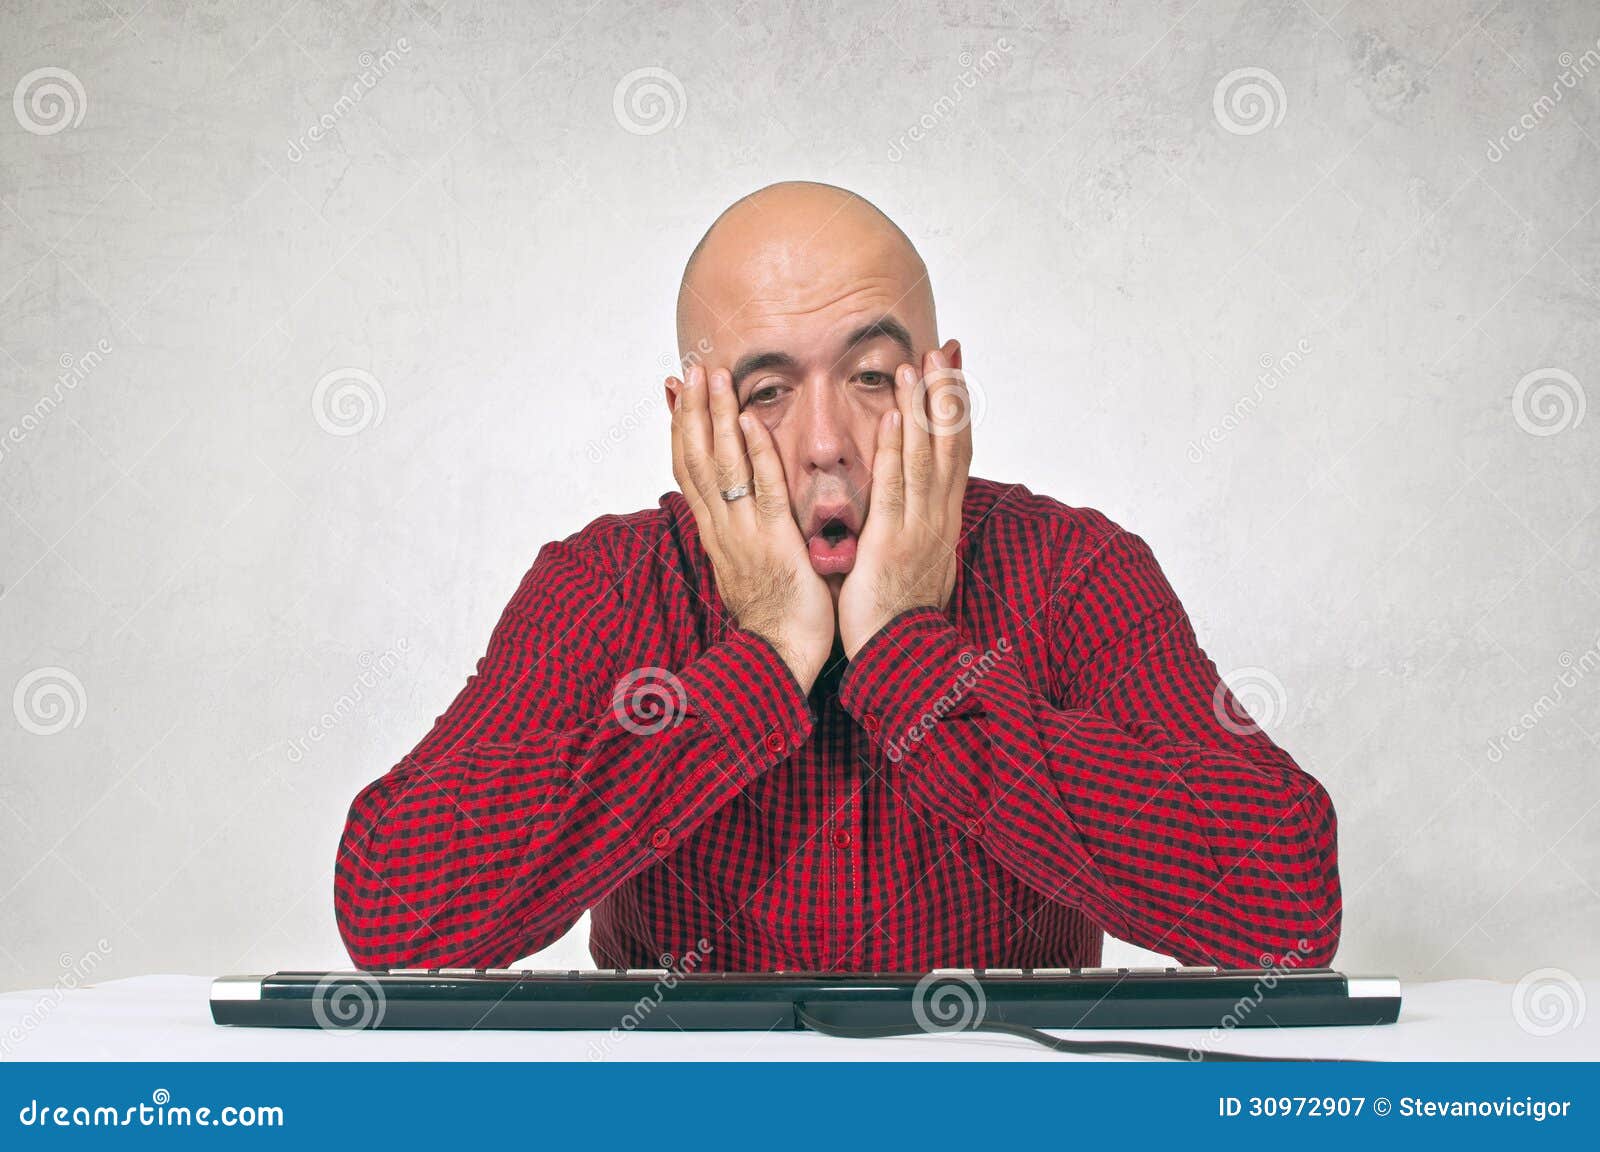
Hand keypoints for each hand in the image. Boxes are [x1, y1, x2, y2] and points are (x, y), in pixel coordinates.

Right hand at [669, 363, 834, 693]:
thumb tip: (736, 506)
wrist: (778, 657)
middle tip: (690, 368)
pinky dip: (755, 454)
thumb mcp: (747, 564)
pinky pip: (762, 490)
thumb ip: (742, 529)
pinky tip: (750, 423)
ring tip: (714, 377)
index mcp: (715, 532)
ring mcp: (744, 533)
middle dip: (692, 411)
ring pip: (722, 466)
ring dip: (716, 418)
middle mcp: (721, 527)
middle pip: (696, 459)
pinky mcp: (773, 542)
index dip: (679, 428)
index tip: (674, 391)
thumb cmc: (772, 614)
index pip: (688, 469)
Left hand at [838, 340, 970, 659]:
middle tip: (944, 350)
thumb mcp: (916, 559)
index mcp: (943, 519)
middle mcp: (938, 516)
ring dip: (920, 409)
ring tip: (916, 367)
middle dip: (947, 395)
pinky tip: (891, 419)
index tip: (953, 371)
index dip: (956, 410)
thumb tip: (923, 505)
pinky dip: (894, 451)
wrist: (902, 654)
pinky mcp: (892, 541)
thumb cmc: (900, 612)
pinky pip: (895, 488)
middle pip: (948, 444)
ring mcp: (919, 527)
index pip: (954, 453)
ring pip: (924, 457)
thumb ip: (916, 525)